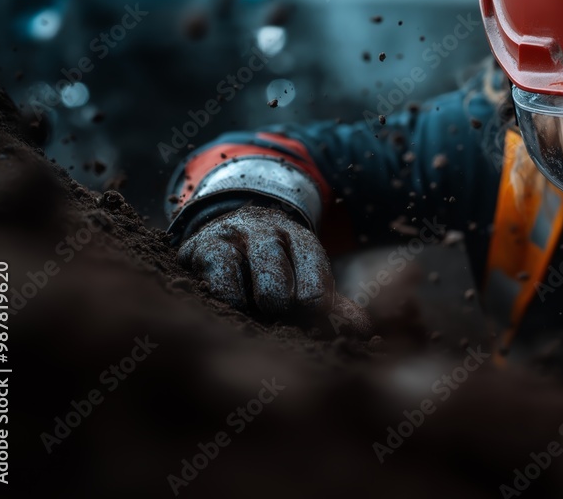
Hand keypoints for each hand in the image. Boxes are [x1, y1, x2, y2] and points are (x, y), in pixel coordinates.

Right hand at [177, 205, 371, 335]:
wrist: (229, 229)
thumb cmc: (277, 268)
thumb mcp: (305, 279)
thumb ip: (331, 307)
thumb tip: (363, 333)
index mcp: (299, 239)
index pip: (311, 258)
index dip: (315, 286)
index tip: (317, 312)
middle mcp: (265, 232)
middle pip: (273, 258)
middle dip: (278, 290)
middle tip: (282, 311)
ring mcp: (230, 237)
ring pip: (236, 264)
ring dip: (248, 294)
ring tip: (258, 313)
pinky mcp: (200, 249)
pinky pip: (212, 272)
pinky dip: (223, 293)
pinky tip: (230, 309)